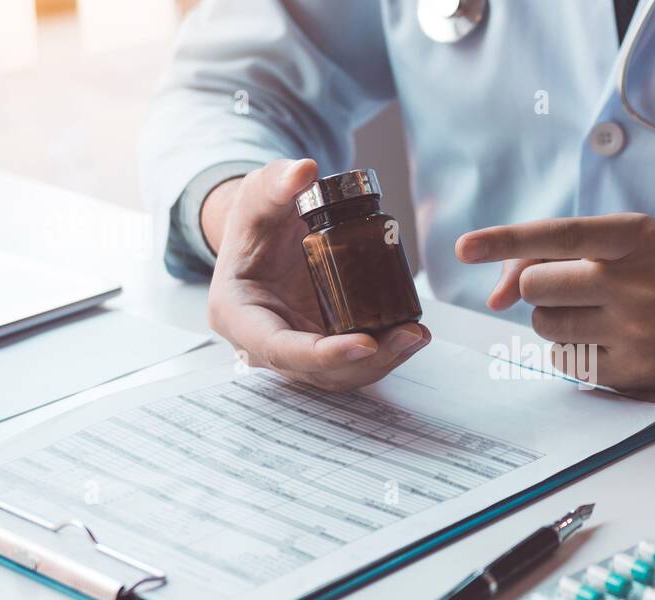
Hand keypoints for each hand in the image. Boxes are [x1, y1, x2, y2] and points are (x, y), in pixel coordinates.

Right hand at [204, 158, 429, 390]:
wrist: (264, 233)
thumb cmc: (256, 217)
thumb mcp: (259, 193)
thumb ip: (277, 183)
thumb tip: (305, 170)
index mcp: (236, 313)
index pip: (277, 348)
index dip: (322, 354)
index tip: (365, 344)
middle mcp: (263, 343)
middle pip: (317, 371)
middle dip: (366, 361)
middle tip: (410, 335)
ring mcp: (294, 349)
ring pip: (339, 374)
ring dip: (383, 361)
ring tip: (417, 334)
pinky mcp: (321, 346)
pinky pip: (353, 362)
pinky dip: (384, 352)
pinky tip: (412, 333)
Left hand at [455, 213, 654, 390]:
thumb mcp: (618, 244)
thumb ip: (547, 255)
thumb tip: (494, 296)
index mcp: (634, 237)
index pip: (559, 235)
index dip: (506, 240)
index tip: (464, 247)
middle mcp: (638, 282)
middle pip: (537, 287)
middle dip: (539, 287)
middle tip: (577, 287)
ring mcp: (637, 331)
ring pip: (543, 326)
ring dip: (556, 319)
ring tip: (599, 313)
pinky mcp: (632, 372)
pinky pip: (562, 361)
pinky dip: (573, 350)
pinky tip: (609, 340)